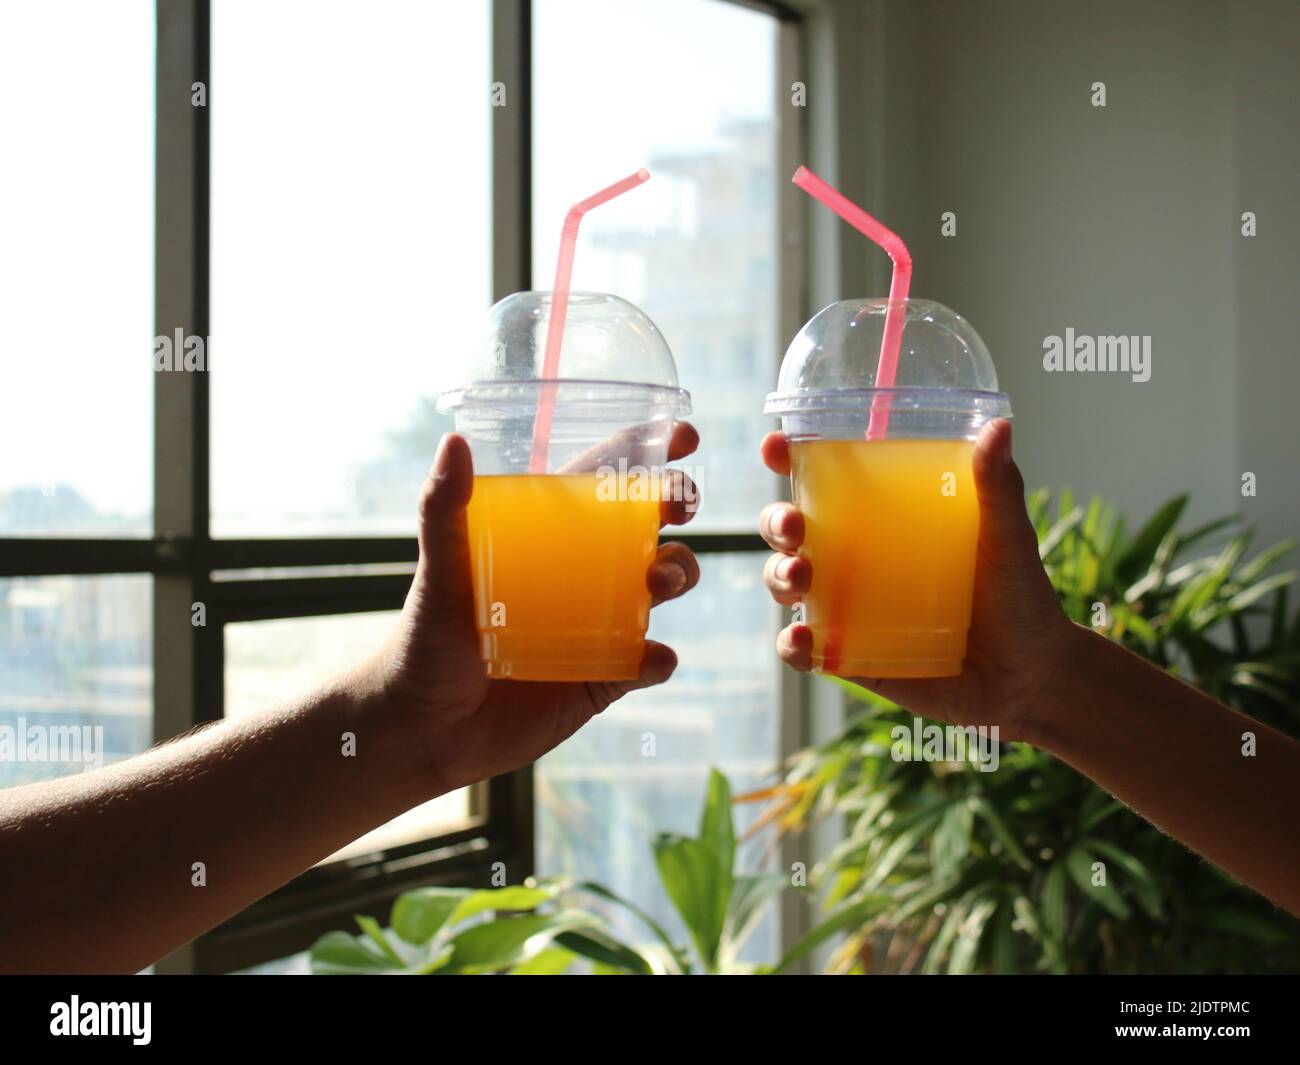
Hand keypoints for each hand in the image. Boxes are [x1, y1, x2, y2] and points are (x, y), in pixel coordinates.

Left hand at [373, 423, 700, 794]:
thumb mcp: (439, 570)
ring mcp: (598, 624)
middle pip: (647, 525)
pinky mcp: (603, 677)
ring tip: (662, 579)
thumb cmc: (424, 639)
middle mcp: (581, 572)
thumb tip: (453, 443)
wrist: (423, 730)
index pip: (604, 479)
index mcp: (548, 534)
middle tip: (681, 503)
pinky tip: (649, 658)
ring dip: (678, 572)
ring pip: (660, 586)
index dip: (647, 451)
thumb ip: (444, 510)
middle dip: (675, 505)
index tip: (683, 436)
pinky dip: (657, 659)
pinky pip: (646, 663)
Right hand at [759, 419, 1073, 740]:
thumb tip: (999, 427)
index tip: (777, 446)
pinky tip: (799, 638)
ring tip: (800, 578)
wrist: (1031, 677)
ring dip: (778, 576)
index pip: (824, 482)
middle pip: (792, 531)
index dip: (789, 461)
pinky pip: (805, 649)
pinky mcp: (850, 657)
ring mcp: (848, 609)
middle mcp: (856, 560)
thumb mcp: (1007, 536)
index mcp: (882, 519)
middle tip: (794, 525)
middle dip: (776, 522)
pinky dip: (792, 644)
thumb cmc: (1018, 597)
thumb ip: (997, 486)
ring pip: (788, 584)